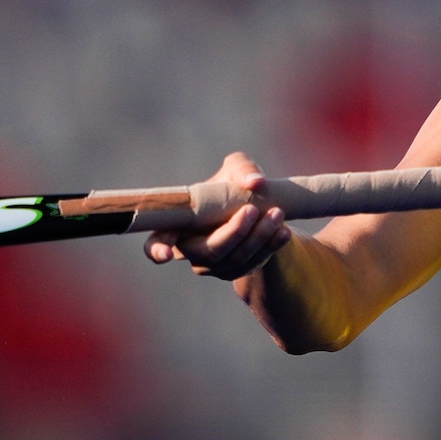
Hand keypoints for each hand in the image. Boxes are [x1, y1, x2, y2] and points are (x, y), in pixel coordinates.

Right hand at [143, 151, 291, 278]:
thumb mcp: (235, 170)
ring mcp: (214, 265)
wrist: (257, 209)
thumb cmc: (232, 187)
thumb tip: (255, 183)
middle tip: (252, 210)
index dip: (156, 250)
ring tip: (278, 214)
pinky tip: (283, 231)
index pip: (157, 242)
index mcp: (177, 226)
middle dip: (234, 232)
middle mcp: (192, 250)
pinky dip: (271, 247)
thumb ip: (241, 168)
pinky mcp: (237, 271)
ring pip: (236, 258)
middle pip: (210, 251)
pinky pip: (254, 263)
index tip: (164, 254)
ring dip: (259, 237)